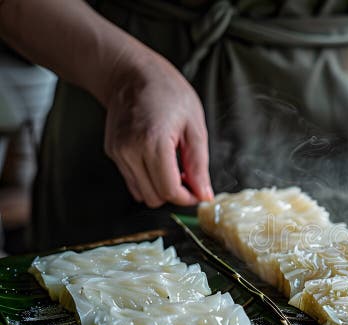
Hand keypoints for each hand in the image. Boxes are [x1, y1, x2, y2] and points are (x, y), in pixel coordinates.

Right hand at [103, 51, 212, 207]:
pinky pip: (132, 181)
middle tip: (189, 178)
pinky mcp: (113, 152)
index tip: (199, 192)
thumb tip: (204, 194)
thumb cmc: (167, 91)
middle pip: (155, 197)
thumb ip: (199, 164)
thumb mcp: (194, 126)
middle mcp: (130, 151)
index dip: (187, 198)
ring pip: (142, 194)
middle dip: (175, 194)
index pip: (169, 190)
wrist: (131, 73)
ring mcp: (118, 153)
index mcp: (153, 142)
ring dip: (161, 188)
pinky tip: (159, 162)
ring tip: (174, 167)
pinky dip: (148, 180)